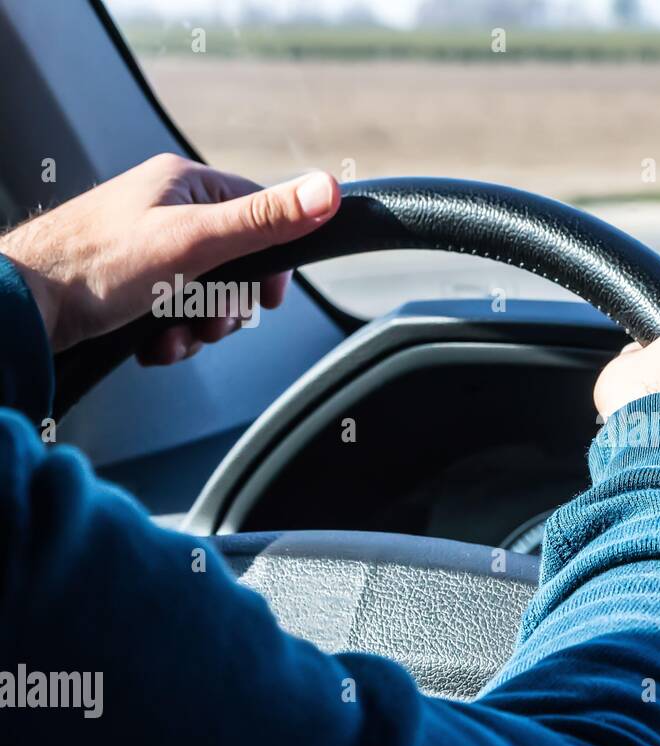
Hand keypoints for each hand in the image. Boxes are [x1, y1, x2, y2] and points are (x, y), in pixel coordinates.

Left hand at [0, 153, 339, 363]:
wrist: (25, 306)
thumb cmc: (95, 264)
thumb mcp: (195, 241)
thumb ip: (264, 220)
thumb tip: (327, 190)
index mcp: (184, 185)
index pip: (259, 212)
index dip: (271, 260)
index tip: (269, 296)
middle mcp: (166, 210)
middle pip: (236, 262)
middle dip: (228, 305)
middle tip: (211, 320)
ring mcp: (147, 248)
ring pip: (207, 294)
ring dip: (199, 327)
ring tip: (174, 334)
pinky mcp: (130, 284)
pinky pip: (176, 313)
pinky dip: (172, 336)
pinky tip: (153, 343)